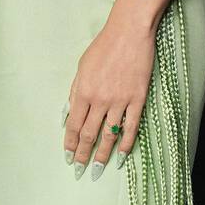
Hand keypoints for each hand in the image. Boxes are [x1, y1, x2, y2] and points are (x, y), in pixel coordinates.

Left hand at [62, 14, 155, 177]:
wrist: (129, 34)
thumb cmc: (103, 47)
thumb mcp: (82, 67)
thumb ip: (75, 91)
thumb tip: (69, 113)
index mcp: (83, 91)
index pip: (73, 124)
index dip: (70, 142)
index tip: (67, 156)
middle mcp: (100, 100)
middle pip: (89, 133)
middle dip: (82, 154)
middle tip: (79, 169)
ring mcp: (120, 101)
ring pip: (109, 135)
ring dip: (102, 155)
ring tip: (98, 169)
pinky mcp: (138, 100)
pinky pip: (131, 127)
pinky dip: (125, 144)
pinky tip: (121, 156)